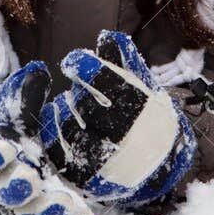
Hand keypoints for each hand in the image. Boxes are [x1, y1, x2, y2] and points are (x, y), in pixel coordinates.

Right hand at [0, 64, 94, 214]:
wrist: (8, 153)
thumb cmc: (10, 126)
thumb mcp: (15, 106)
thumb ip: (25, 91)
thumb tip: (39, 71)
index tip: (4, 149)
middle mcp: (0, 180)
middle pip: (3, 189)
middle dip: (15, 186)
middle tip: (30, 181)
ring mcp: (18, 201)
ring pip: (26, 212)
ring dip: (43, 211)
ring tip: (63, 207)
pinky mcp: (38, 211)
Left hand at [43, 31, 196, 206]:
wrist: (160, 167)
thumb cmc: (150, 118)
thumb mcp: (146, 87)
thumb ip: (127, 62)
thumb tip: (107, 38)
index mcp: (139, 110)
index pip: (105, 81)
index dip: (84, 66)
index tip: (74, 62)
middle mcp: (121, 137)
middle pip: (84, 103)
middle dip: (78, 89)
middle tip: (79, 85)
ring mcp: (101, 159)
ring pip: (67, 125)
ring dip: (64, 109)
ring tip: (72, 104)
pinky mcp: (83, 176)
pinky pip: (57, 149)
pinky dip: (53, 129)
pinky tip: (58, 118)